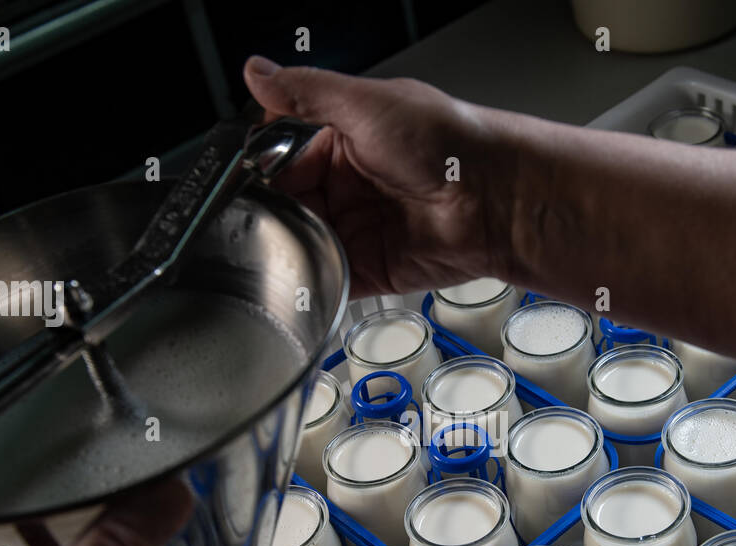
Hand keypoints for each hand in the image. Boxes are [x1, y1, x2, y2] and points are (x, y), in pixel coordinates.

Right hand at [243, 55, 516, 298]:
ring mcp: (360, 230)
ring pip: (305, 244)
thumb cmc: (447, 142)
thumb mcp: (367, 104)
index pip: (285, 159)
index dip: (263, 172)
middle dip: (271, 216)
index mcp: (345, 143)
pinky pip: (332, 280)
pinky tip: (297, 280)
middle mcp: (351, 188)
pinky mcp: (373, 270)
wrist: (495, 197)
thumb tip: (257, 72)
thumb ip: (306, 93)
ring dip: (289, 250)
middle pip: (291, 206)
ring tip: (270, 252)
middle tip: (253, 222)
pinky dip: (314, 283)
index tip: (240, 183)